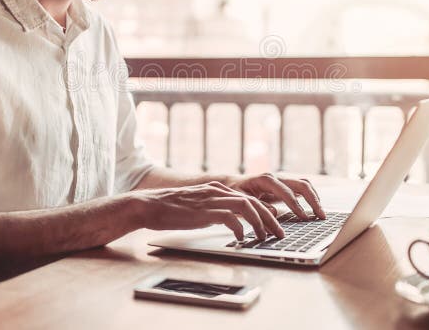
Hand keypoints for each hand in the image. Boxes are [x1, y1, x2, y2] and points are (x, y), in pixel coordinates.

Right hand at [133, 182, 284, 240]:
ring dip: (260, 223)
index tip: (274, 224)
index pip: (249, 197)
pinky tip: (242, 239)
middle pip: (254, 201)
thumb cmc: (171, 210)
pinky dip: (241, 228)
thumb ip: (216, 210)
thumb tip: (233, 222)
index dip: (265, 211)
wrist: (149, 205)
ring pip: (247, 207)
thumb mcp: (199, 206)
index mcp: (217, 188)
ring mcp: (212, 199)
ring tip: (265, 237)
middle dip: (270, 219)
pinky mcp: (205, 210)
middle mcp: (218, 190)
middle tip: (279, 234)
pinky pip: (231, 218)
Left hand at [227, 173, 325, 220]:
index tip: (304, 218)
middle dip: (313, 200)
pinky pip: (301, 188)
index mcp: (266, 179)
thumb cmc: (235, 192)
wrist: (232, 184)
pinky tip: (315, 208)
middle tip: (321, 216)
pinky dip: (310, 197)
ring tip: (321, 214)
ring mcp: (282, 180)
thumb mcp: (241, 200)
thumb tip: (274, 213)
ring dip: (314, 198)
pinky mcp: (284, 185)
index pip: (286, 191)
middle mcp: (277, 177)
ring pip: (304, 184)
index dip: (296, 205)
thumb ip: (257, 206)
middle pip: (301, 184)